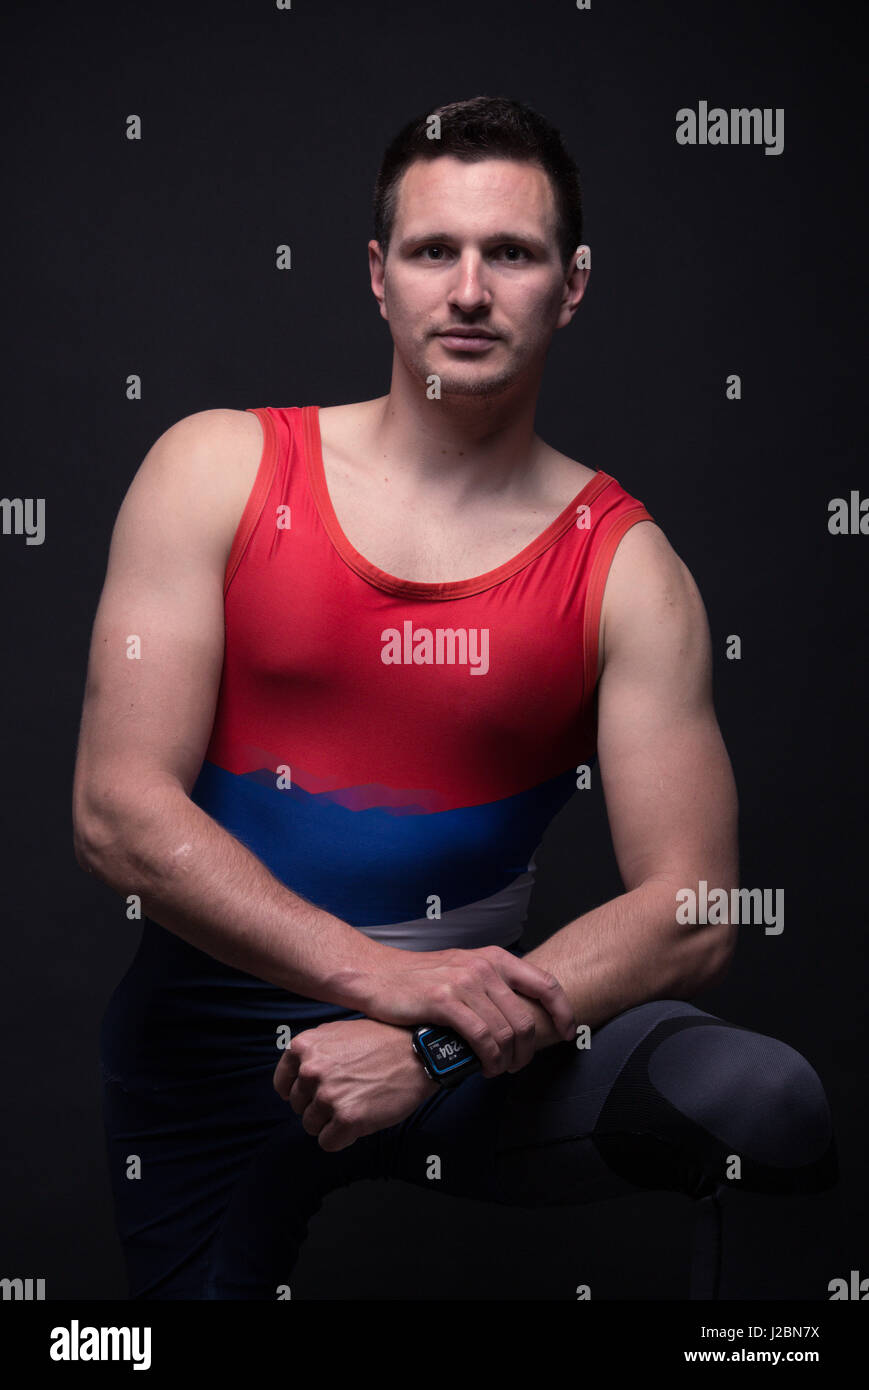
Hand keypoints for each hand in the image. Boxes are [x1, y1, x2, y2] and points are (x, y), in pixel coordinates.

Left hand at [273, 1017, 438, 1151]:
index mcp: (304, 1047)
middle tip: (347, 1095)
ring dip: (331, 1122)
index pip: (283, 1084)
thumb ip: (315, 1051)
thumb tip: (299, 1074)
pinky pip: (328, 1143)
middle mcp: (311, 1070)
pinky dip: (342, 1138)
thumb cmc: (384, 1040)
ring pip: (311, 1126)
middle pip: (298, 1106)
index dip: (300, 1091)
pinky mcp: (347, 1118)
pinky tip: (360, 1121)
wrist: (419, 1052)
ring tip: (356, 1105)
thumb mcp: (339, 1031)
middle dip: (318, 1105)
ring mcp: (328, 1096)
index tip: (314, 1094)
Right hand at [357, 945, 575, 1077]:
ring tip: (497, 1070)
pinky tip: (482, 1067)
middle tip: (517, 1066)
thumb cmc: (419, 978)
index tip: (567, 1034)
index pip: (546, 983)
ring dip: (506, 1061)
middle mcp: (484, 967)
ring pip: (506, 1032)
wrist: (376, 975)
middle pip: (526, 1018)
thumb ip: (492, 985)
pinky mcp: (444, 1000)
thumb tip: (521, 1014)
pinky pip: (481, 1038)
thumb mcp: (463, 969)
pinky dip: (488, 1059)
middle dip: (528, 1051)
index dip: (563, 1012)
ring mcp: (464, 982)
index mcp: (494, 958)